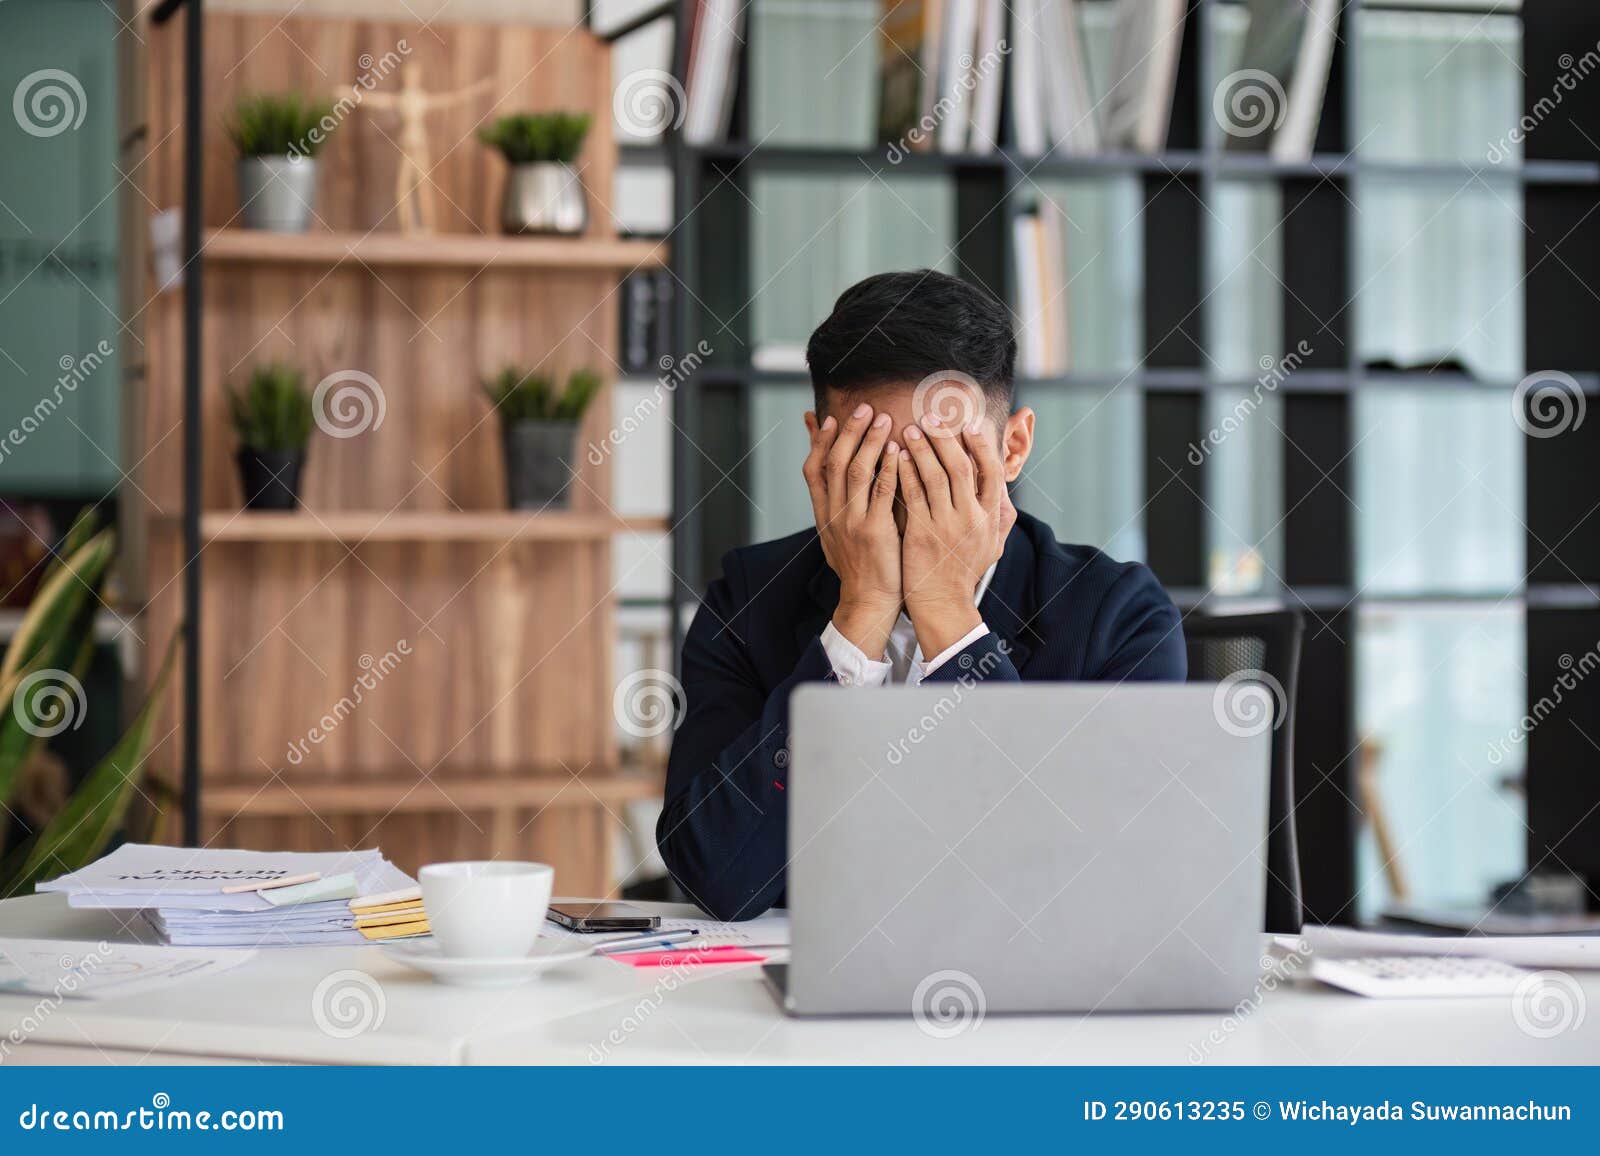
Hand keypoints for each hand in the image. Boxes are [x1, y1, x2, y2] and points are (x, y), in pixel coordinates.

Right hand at [803, 404, 901, 659]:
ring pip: (854, 471)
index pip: (813, 469)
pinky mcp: (875, 531)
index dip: (819, 441)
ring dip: (869, 441)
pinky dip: (888, 468)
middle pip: (833, 462)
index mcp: (823, 515)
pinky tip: (898, 451)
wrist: (868, 602)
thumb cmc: (860, 568)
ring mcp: (852, 522)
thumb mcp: (837, 536)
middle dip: (848, 431)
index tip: (828, 417)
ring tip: (883, 419)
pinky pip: (881, 492)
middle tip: (864, 407)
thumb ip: (836, 506)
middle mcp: (833, 514)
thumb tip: (836, 481)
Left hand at [898, 413, 1016, 657]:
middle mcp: (972, 519)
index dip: (981, 446)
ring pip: (936, 476)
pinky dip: (905, 472)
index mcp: (990, 518)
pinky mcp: (922, 533)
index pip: (991, 472)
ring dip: (922, 449)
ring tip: (909, 430)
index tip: (969, 425)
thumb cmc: (964, 572)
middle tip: (930, 417)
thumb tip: (1005, 491)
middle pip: (961, 467)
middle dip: (946, 438)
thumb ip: (1000, 517)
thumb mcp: (993, 546)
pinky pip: (913, 495)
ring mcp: (947, 526)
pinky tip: (896, 457)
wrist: (943, 604)